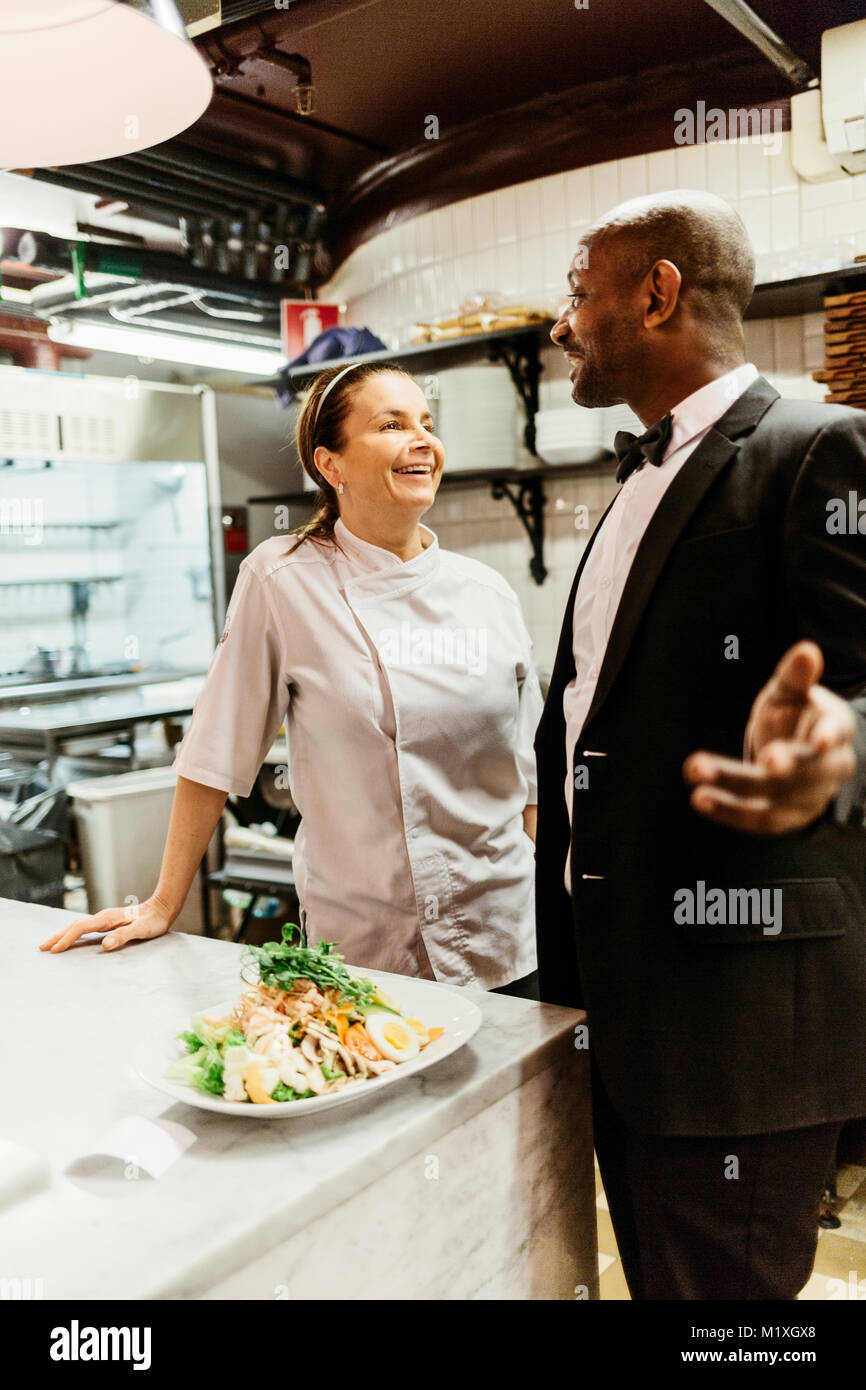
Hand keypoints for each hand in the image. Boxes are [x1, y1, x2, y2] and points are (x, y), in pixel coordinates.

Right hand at [39, 895, 174, 953]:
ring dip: (63, 935)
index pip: (80, 928)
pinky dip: (73, 934)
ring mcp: (105, 919)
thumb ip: (124, 936)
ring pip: (78, 926)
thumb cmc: (154, 921)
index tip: (54, 950)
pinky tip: (71, 939)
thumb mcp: (142, 930)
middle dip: (57, 937)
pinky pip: (85, 928)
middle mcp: (103, 917)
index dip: (66, 939)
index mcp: (107, 919)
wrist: (162, 908)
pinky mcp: (108, 922)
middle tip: (42, 948)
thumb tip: (105, 945)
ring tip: (50, 945)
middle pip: (74, 926)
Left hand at [682, 641, 856, 834]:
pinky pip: (759, 820)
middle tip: (764, 757)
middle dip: (788, 766)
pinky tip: (701, 798)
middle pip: (811, 771)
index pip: (837, 732)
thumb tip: (807, 650)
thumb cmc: (794, 716)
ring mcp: (810, 798)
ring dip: (739, 791)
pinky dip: (729, 812)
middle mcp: (829, 768)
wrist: (795, 757)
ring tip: (700, 781)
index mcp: (835, 729)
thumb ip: (795, 677)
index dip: (830, 735)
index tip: (821, 739)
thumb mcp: (791, 693)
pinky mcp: (787, 819)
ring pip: (778, 799)